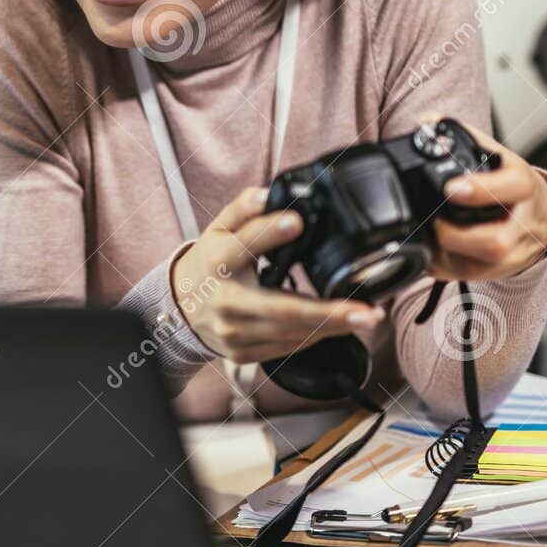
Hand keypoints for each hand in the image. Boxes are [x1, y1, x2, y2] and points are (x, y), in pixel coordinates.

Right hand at [170, 185, 385, 363]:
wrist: (179, 307)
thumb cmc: (209, 262)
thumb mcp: (219, 228)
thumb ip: (244, 208)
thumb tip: (269, 193)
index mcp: (218, 261)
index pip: (245, 245)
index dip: (270, 233)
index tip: (297, 222)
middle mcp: (226, 301)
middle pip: (282, 309)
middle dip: (328, 313)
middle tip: (366, 312)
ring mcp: (233, 333)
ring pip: (291, 334)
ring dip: (333, 327)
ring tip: (367, 317)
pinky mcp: (242, 353)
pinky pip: (287, 348)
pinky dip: (315, 336)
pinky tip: (336, 327)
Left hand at [426, 116, 546, 282]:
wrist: (540, 214)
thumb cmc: (510, 183)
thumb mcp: (494, 154)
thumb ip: (460, 136)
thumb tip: (425, 122)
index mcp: (524, 186)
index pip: (511, 188)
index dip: (481, 189)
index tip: (450, 187)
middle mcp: (524, 223)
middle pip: (496, 242)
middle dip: (457, 236)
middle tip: (435, 222)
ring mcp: (515, 253)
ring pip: (484, 266)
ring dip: (448, 254)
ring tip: (429, 237)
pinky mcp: (500, 272)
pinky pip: (467, 277)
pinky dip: (443, 266)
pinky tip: (429, 253)